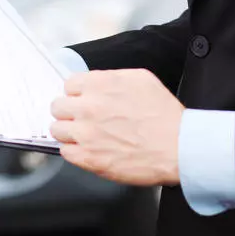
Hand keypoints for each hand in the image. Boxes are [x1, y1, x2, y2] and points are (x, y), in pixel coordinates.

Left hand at [50, 69, 183, 186]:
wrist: (178, 147)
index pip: (69, 84)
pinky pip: (65, 152)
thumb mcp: (142, 79)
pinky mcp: (88, 158)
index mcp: (100, 85)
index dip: (78, 93)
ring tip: (84, 135)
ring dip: (69, 131)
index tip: (83, 100)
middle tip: (82, 118)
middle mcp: (88, 107)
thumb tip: (98, 81)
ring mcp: (86, 134)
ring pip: (56, 130)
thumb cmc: (165, 116)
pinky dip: (74, 151)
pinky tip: (88, 149)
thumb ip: (113, 77)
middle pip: (57, 106)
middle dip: (69, 111)